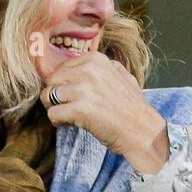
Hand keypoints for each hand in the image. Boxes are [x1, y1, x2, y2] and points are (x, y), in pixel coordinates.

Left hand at [39, 51, 168, 172]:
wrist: (143, 130)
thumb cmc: (133, 107)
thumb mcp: (122, 75)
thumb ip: (102, 67)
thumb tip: (80, 65)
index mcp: (95, 60)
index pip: (61, 68)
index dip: (64, 83)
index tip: (74, 95)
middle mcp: (87, 70)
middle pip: (51, 81)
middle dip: (56, 95)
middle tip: (69, 106)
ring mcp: (83, 89)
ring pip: (48, 96)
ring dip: (55, 108)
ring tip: (69, 115)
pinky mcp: (79, 109)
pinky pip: (52, 113)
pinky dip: (58, 121)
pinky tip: (71, 124)